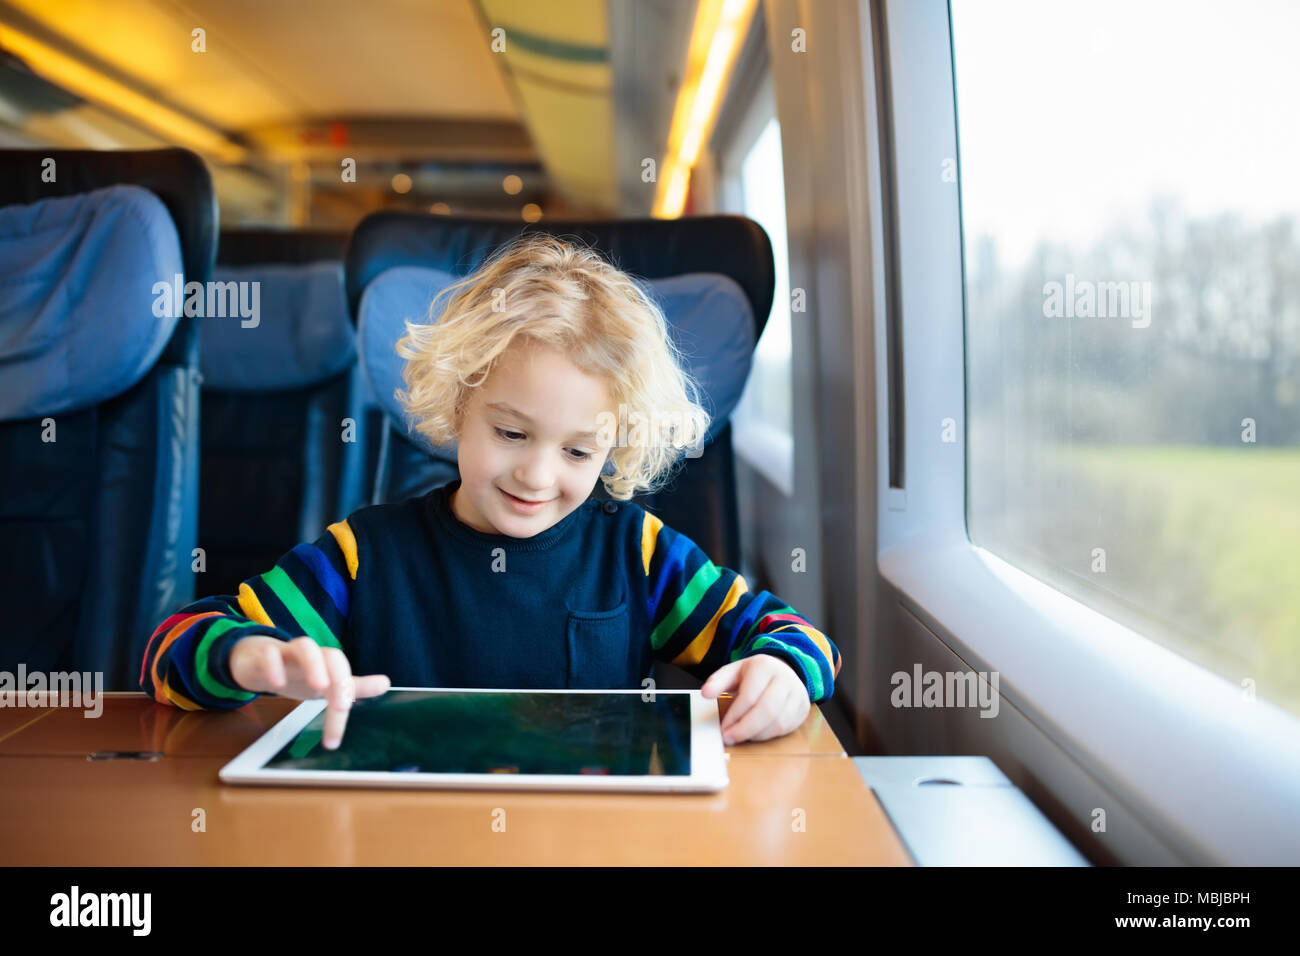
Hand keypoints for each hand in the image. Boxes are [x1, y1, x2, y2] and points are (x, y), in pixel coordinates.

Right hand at [229, 636, 390, 749]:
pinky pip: (270, 653)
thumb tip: (385, 683)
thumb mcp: (325, 684)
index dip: (347, 698)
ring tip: (318, 686)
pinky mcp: (263, 654)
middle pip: (331, 656)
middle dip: (339, 680)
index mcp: (327, 664)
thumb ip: (352, 686)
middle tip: (341, 706)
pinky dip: (275, 665)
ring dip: (314, 665)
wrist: (255, 661)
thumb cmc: (296, 673)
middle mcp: (312, 655)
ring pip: (305, 647)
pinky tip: (277, 683)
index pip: (344, 678)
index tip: (338, 731)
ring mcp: (287, 652)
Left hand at [700, 655, 810, 744]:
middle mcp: (785, 679)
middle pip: (767, 711)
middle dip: (745, 729)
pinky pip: (786, 728)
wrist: (783, 669)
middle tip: (729, 738)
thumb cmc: (755, 674)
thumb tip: (706, 693)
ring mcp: (797, 694)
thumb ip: (718, 682)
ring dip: (756, 734)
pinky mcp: (803, 709)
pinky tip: (755, 734)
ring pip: (778, 722)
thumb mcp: (734, 671)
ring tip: (741, 735)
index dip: (735, 715)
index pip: (749, 696)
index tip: (723, 728)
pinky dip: (768, 735)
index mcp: (765, 666)